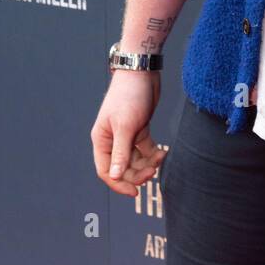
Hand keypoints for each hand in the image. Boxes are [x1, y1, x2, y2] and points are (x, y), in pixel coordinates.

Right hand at [90, 69, 164, 197]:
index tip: (135, 192)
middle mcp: (112, 139)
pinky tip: (163, 152)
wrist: (143, 72)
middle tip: (153, 173)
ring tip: (160, 159)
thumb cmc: (129, 95)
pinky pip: (145, 149)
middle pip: (122, 167)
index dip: (118, 183)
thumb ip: (120, 152)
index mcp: (102, 140)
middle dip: (137, 173)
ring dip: (147, 164)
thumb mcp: (125, 125)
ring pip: (135, 159)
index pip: (106, 171)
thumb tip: (113, 176)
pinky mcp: (139, 128)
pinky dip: (153, 153)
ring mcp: (126, 135)